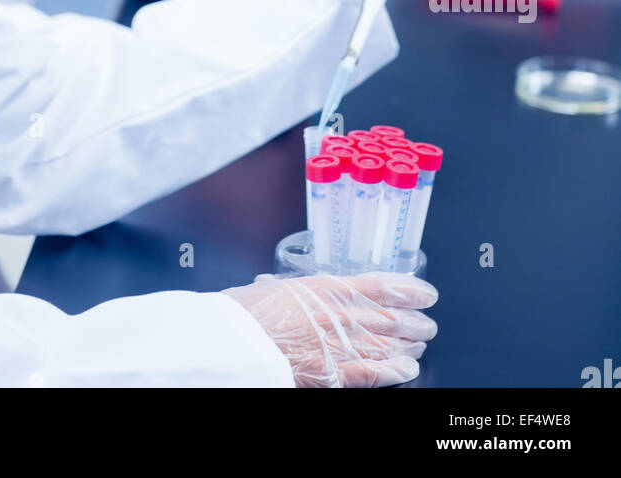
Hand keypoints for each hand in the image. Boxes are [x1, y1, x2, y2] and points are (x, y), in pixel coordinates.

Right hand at [224, 271, 437, 387]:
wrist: (232, 342)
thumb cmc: (247, 312)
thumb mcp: (277, 287)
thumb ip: (302, 289)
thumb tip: (308, 288)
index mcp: (326, 288)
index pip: (380, 286)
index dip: (409, 290)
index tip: (425, 293)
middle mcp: (338, 315)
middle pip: (390, 317)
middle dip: (415, 321)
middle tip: (428, 322)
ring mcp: (337, 346)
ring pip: (387, 344)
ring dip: (409, 345)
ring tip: (421, 344)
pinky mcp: (331, 374)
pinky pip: (372, 373)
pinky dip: (394, 371)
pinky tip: (407, 369)